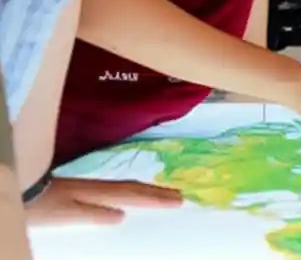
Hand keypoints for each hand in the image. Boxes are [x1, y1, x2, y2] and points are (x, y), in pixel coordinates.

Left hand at [26, 178, 182, 225]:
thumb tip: (121, 215)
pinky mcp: (79, 189)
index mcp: (96, 193)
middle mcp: (96, 187)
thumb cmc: (40, 204)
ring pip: (124, 187)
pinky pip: (114, 189)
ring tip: (163, 194)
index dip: (155, 198)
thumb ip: (92, 213)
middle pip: (132, 189)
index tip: (179, 200)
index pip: (131, 195)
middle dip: (156, 192)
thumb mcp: (65, 212)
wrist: (20, 186)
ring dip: (146, 190)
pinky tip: (127, 198)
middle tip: (180, 196)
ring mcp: (88, 186)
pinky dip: (128, 191)